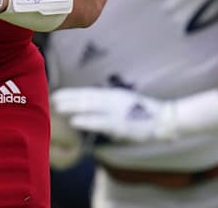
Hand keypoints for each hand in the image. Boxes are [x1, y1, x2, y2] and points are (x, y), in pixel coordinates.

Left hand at [51, 87, 217, 143]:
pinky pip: (100, 122)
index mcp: (113, 96)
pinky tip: (74, 121)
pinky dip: (86, 120)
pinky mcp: (121, 124)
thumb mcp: (124, 105)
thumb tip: (91, 110)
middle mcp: (113, 100)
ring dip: (73, 107)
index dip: (72, 94)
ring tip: (57, 107)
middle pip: (86, 98)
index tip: (57, 94)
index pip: (88, 94)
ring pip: (90, 107)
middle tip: (51, 98)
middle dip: (68, 98)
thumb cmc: (143, 114)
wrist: (165, 119)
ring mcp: (117, 111)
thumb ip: (108, 106)